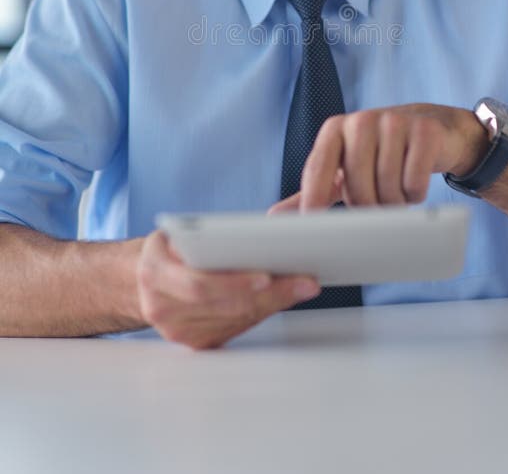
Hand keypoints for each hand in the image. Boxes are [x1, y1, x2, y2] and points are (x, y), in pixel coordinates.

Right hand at [136, 230, 319, 348]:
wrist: (137, 281)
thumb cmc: (168, 250)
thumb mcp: (178, 232)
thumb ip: (209, 235)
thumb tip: (265, 233)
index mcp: (154, 270)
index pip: (199, 283)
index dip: (235, 283)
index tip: (267, 276)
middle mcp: (161, 305)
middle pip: (225, 305)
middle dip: (269, 294)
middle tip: (303, 281)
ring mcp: (176, 330)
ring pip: (234, 319)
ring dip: (271, 304)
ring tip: (300, 286)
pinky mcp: (193, 343)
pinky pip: (233, 330)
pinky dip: (260, 313)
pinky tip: (280, 299)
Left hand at [270, 103, 487, 212]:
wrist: (431, 128)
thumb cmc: (379, 153)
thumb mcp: (343, 166)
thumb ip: (312, 190)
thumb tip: (274, 217)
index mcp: (334, 129)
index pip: (317, 168)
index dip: (313, 199)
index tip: (312, 228)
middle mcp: (361, 121)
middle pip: (356, 186)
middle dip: (367, 207)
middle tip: (377, 205)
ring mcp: (394, 122)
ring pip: (387, 187)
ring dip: (394, 202)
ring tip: (396, 192)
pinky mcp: (425, 131)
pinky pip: (414, 181)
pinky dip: (415, 193)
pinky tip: (414, 182)